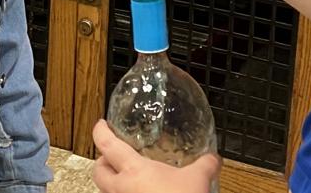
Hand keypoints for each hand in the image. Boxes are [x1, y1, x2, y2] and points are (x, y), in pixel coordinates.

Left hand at [92, 120, 219, 192]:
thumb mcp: (197, 180)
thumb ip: (204, 165)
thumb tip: (212, 160)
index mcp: (134, 171)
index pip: (107, 144)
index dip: (100, 132)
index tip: (101, 125)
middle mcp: (120, 189)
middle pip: (98, 171)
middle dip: (102, 162)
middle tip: (111, 157)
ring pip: (105, 190)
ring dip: (111, 183)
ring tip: (125, 180)